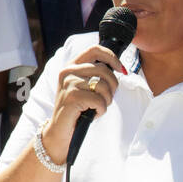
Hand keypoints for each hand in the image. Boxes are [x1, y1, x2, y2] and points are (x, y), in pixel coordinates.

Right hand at [42, 44, 127, 163]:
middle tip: (107, 98)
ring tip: (98, 107)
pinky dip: (101, 110)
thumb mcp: (85, 87)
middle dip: (113, 86)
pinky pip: (99, 100)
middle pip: (103, 70)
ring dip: (107, 100)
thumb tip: (119, 68)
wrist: (60, 131)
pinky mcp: (71, 97)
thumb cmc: (77, 109)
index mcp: (71, 65)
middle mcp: (68, 71)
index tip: (121, 70)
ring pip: (103, 85)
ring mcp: (68, 83)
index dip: (112, 57)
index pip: (95, 50)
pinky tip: (94, 114)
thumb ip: (96, 74)